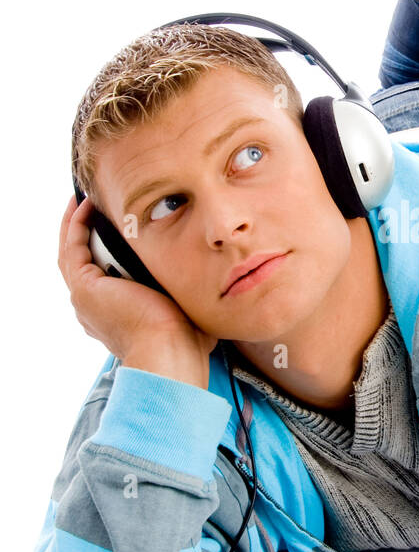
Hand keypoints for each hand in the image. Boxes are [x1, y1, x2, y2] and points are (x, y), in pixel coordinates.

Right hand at [58, 194, 216, 383]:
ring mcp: (86, 298)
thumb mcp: (188, 309)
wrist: (170, 353)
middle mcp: (94, 308)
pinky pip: (73, 247)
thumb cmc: (186, 341)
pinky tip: (87, 203)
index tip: (115, 225)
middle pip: (82, 261)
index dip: (105, 248)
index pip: (103, 275)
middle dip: (84, 232)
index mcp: (115, 314)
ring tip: (82, 198)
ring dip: (75, 224)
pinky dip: (77, 224)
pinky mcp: (85, 287)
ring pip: (71, 252)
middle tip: (89, 204)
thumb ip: (191, 293)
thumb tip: (215, 280)